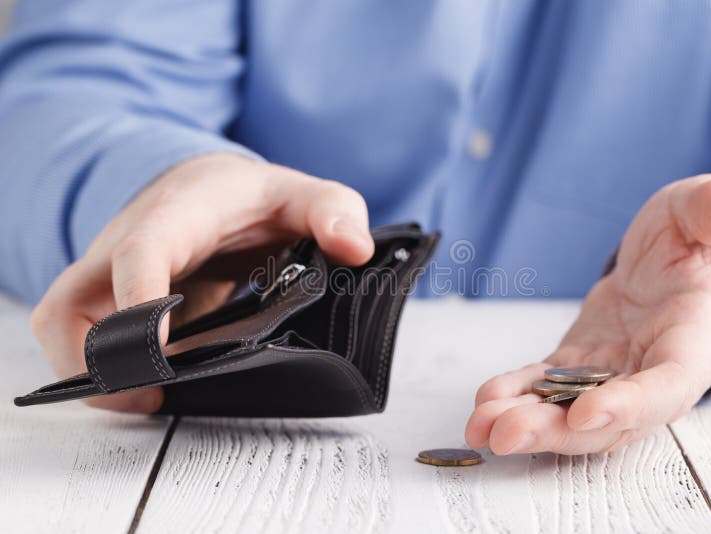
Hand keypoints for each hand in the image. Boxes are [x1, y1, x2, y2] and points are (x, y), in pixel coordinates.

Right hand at [30, 153, 373, 411]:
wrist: (207, 188)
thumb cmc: (250, 196)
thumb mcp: (301, 194)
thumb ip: (332, 211)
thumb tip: (354, 249)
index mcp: (177, 216)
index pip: (142, 253)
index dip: (140, 304)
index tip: (160, 353)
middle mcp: (126, 245)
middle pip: (71, 302)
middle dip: (96, 358)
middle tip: (149, 394)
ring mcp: (109, 276)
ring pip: (61, 325)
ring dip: (91, 371)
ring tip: (147, 400)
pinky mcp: (109, 303)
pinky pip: (81, 339)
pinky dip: (101, 370)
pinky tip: (148, 387)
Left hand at [465, 174, 710, 454]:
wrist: (678, 262)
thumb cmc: (698, 240)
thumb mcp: (708, 215)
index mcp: (694, 342)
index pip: (665, 388)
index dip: (626, 406)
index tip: (584, 413)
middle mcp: (653, 374)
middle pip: (608, 421)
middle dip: (556, 431)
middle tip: (507, 434)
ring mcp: (613, 375)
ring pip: (571, 413)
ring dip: (527, 424)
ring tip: (481, 427)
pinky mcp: (580, 365)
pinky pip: (547, 387)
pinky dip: (517, 394)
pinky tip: (485, 403)